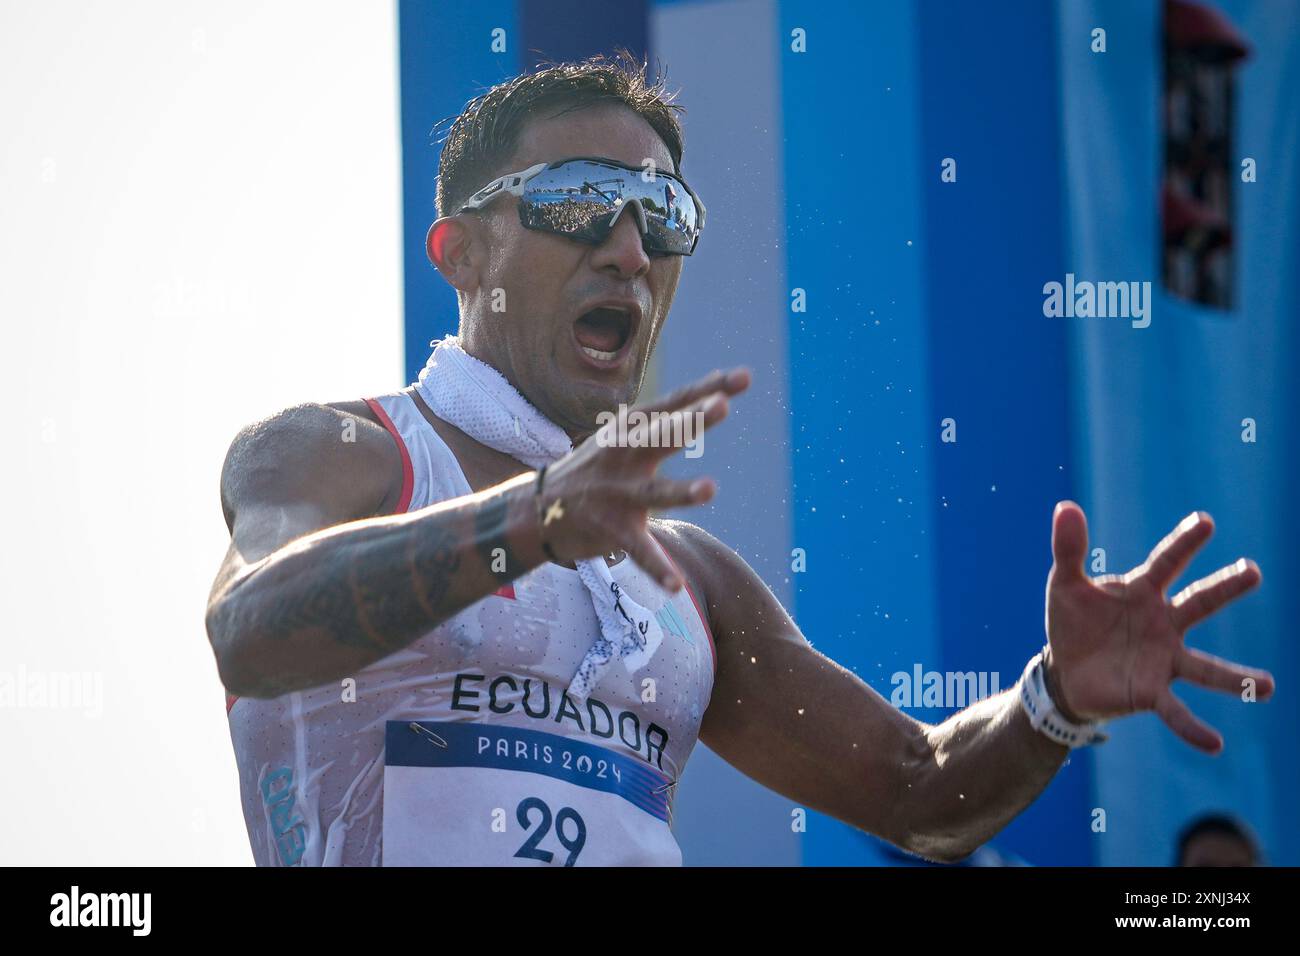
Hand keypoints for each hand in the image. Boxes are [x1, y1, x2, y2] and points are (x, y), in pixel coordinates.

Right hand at [539, 367, 749, 590]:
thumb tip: (716, 395)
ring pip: (656, 491)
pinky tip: (678, 585)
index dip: (707, 389)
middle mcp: (625, 457)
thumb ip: (666, 421)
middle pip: (663, 436)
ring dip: (682, 490)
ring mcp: (619, 494)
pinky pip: (639, 551)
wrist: (538, 510)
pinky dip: (657, 569)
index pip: (674, 404)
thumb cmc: (594, 468)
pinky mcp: (613, 530)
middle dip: (690, 422)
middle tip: (721, 406)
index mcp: (630, 431)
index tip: (743, 377)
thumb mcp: (622, 436)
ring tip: (710, 489)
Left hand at [1042, 501, 1272, 753]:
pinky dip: (1193, 727)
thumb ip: (1069, 548)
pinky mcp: (1151, 692)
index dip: (1184, 543)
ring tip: (1267, 687)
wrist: (1063, 670)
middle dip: (1225, 587)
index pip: (1166, 562)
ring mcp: (1163, 659)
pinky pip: (1176, 711)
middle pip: (1199, 603)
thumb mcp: (1064, 584)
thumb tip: (1065, 506)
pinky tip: (1215, 743)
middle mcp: (1163, 623)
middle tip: (1252, 571)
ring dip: (1235, 678)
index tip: (1205, 522)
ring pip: (1204, 667)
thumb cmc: (1073, 622)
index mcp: (1142, 591)